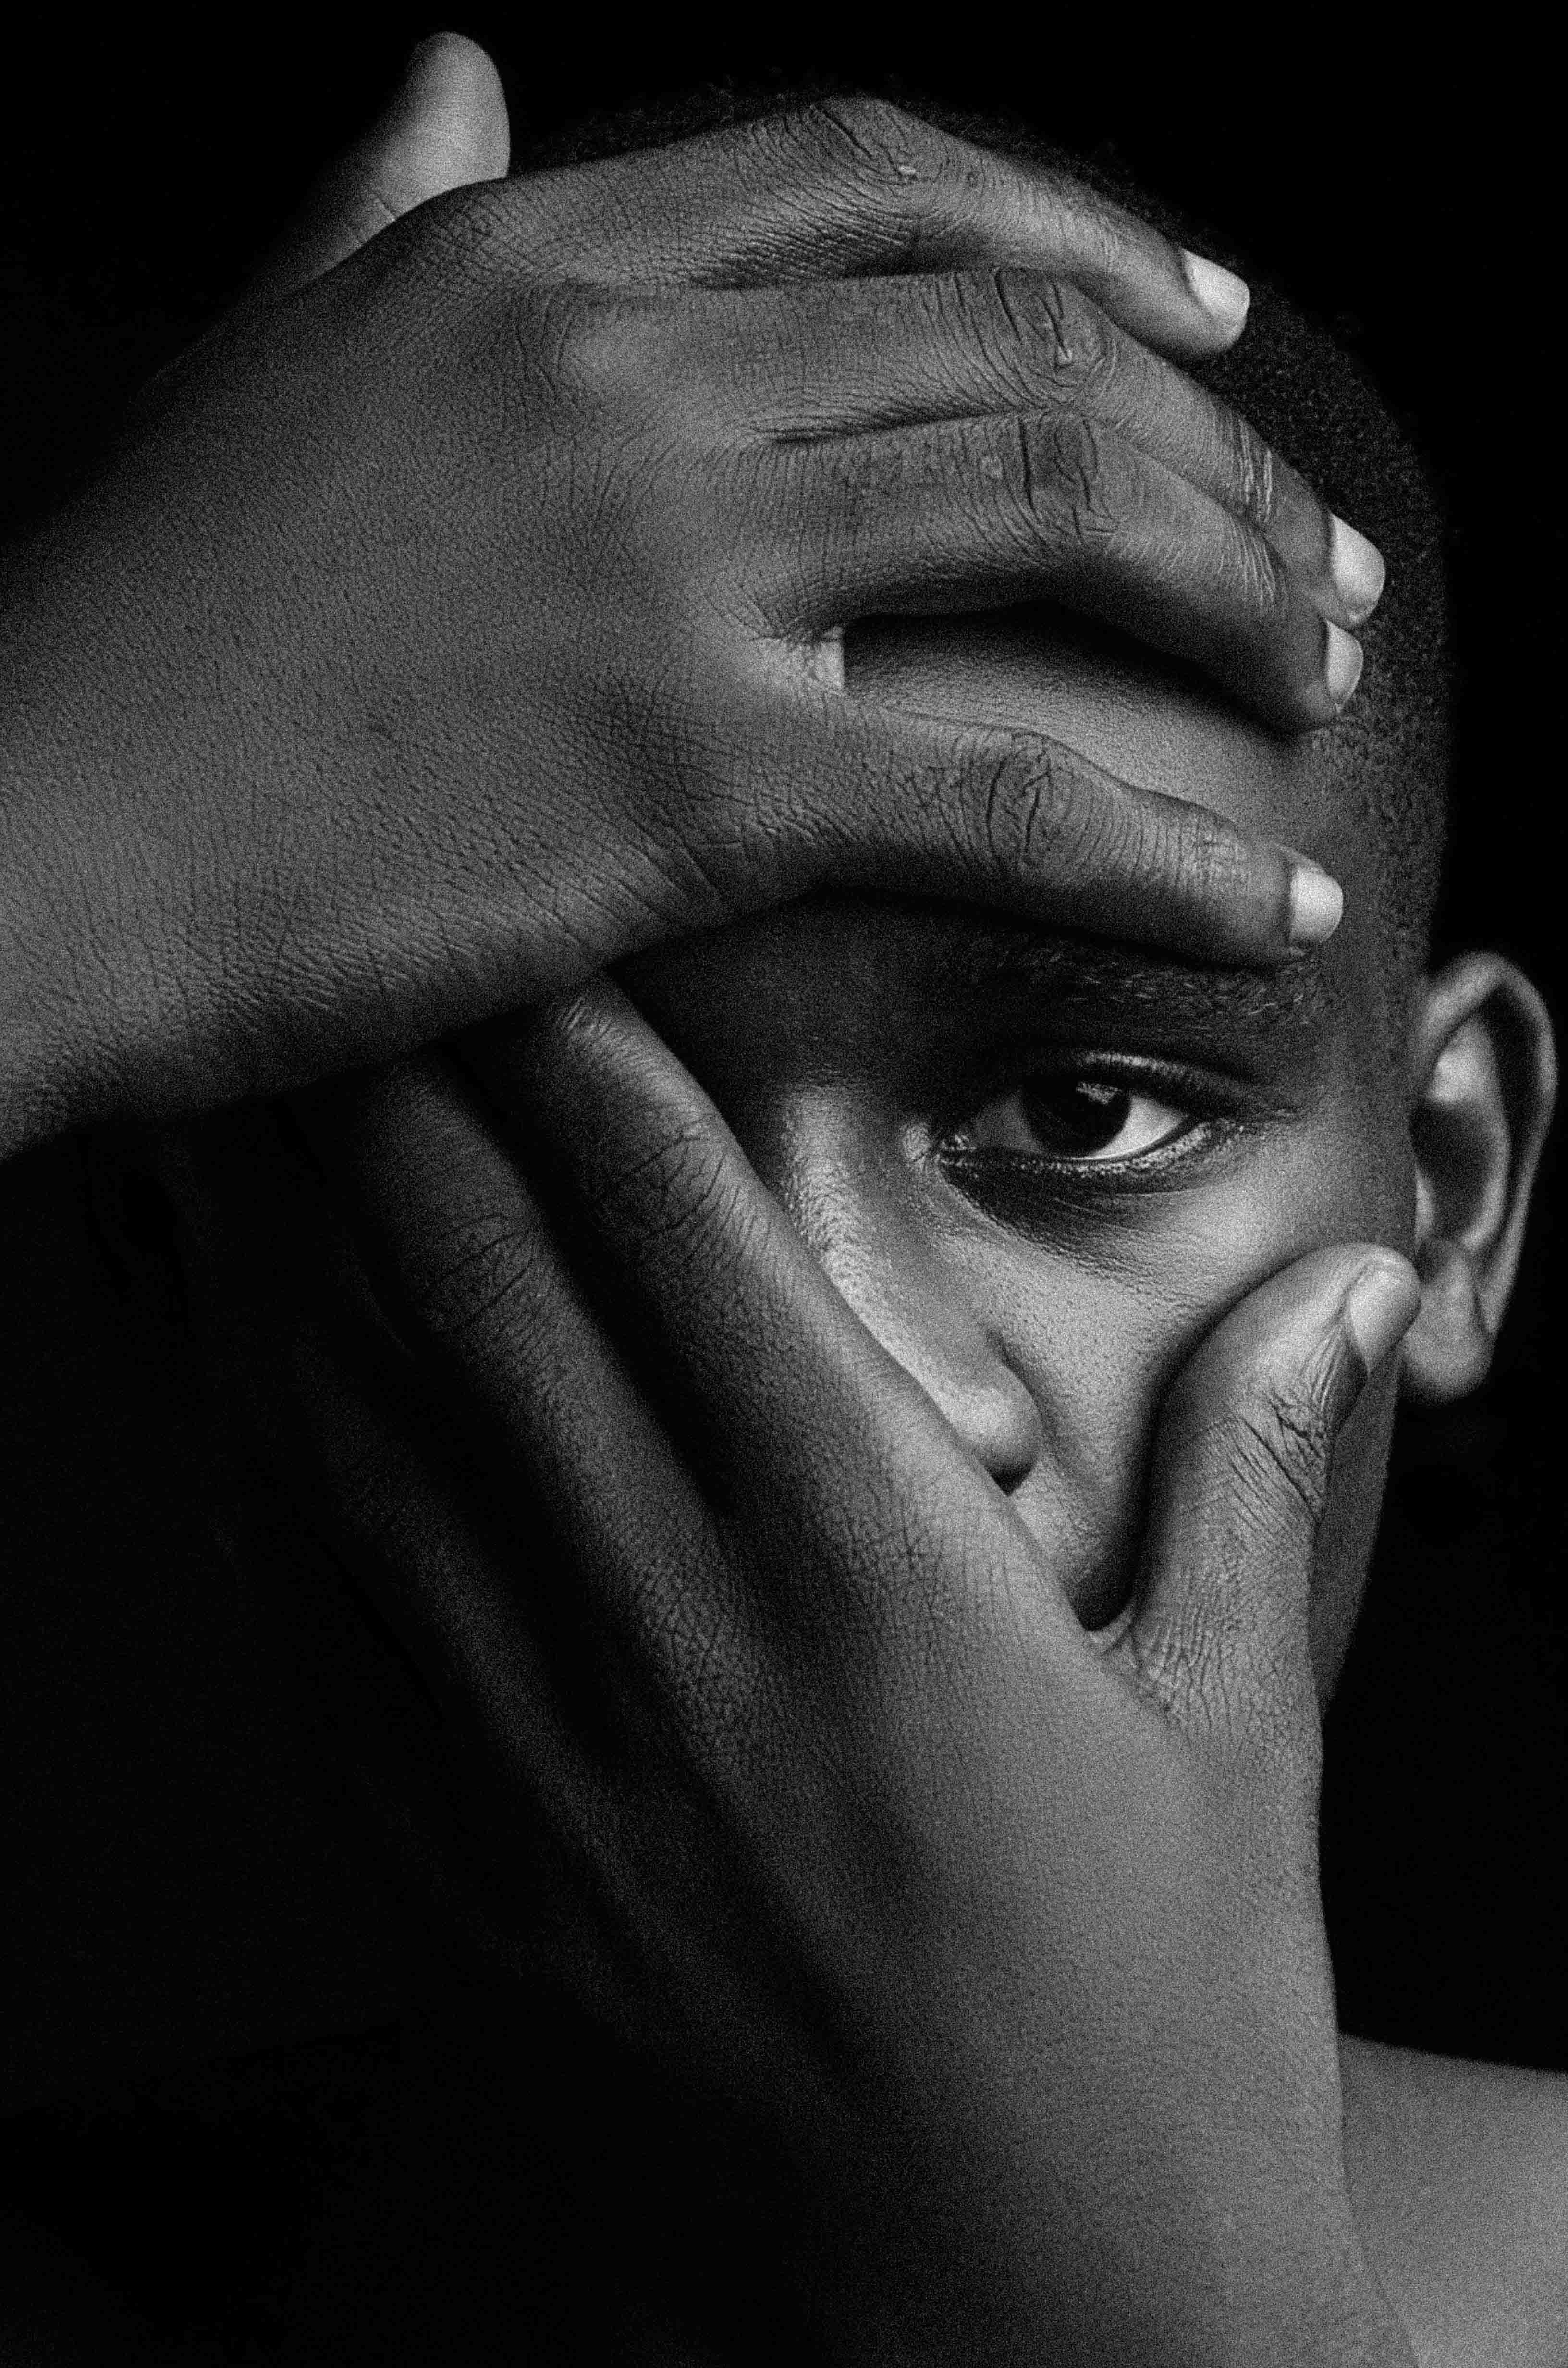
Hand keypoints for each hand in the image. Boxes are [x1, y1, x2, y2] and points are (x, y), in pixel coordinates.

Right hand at [1, 42, 1366, 1159]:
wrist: (27, 831)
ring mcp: (658, 563)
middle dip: (1216, 451)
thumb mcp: (261, 360)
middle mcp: (621, 369)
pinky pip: (1004, 801)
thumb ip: (377, 204)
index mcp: (532, 263)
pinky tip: (1273, 910)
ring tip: (1325, 679)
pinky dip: (1169, 858)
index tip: (1204, 332)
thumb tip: (450, 63)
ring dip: (1236, 592)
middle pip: (1020, 343)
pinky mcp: (677, 777)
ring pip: (1052, 512)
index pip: (886, 183)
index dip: (1086, 245)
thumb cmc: (129, 630)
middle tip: (1317, 559)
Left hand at [249, 982, 1419, 2364]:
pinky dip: (231, 1447)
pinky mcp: (448, 1858)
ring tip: (233, 1084)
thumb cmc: (1146, 2037)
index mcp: (872, 1575)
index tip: (529, 930)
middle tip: (348, 936)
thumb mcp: (1233, 1742)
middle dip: (404, 1085)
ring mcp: (527, 1747)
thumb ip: (1251, 1478)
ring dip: (283, 1231)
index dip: (586, 1059)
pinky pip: (297, 1608)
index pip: (682, 1239)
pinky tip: (195, 1341)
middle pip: (485, 1283)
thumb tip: (1339, 1292)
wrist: (998, 2327)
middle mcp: (671, 1629)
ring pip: (358, 1417)